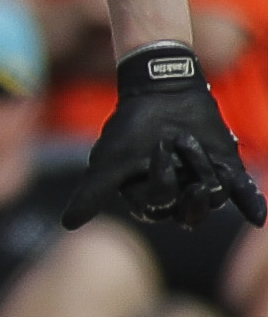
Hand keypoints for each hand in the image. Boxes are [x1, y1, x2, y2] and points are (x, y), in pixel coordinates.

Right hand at [61, 44, 267, 230]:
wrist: (162, 90)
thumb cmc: (131, 127)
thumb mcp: (108, 162)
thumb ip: (91, 194)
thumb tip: (66, 225)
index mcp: (148, 199)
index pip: (158, 210)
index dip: (158, 185)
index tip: (153, 154)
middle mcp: (178, 196)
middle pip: (188, 213)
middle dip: (183, 184)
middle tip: (175, 148)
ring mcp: (204, 182)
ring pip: (213, 197)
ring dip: (201, 166)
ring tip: (186, 137)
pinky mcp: (228, 168)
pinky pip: (242, 194)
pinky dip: (251, 206)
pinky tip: (258, 219)